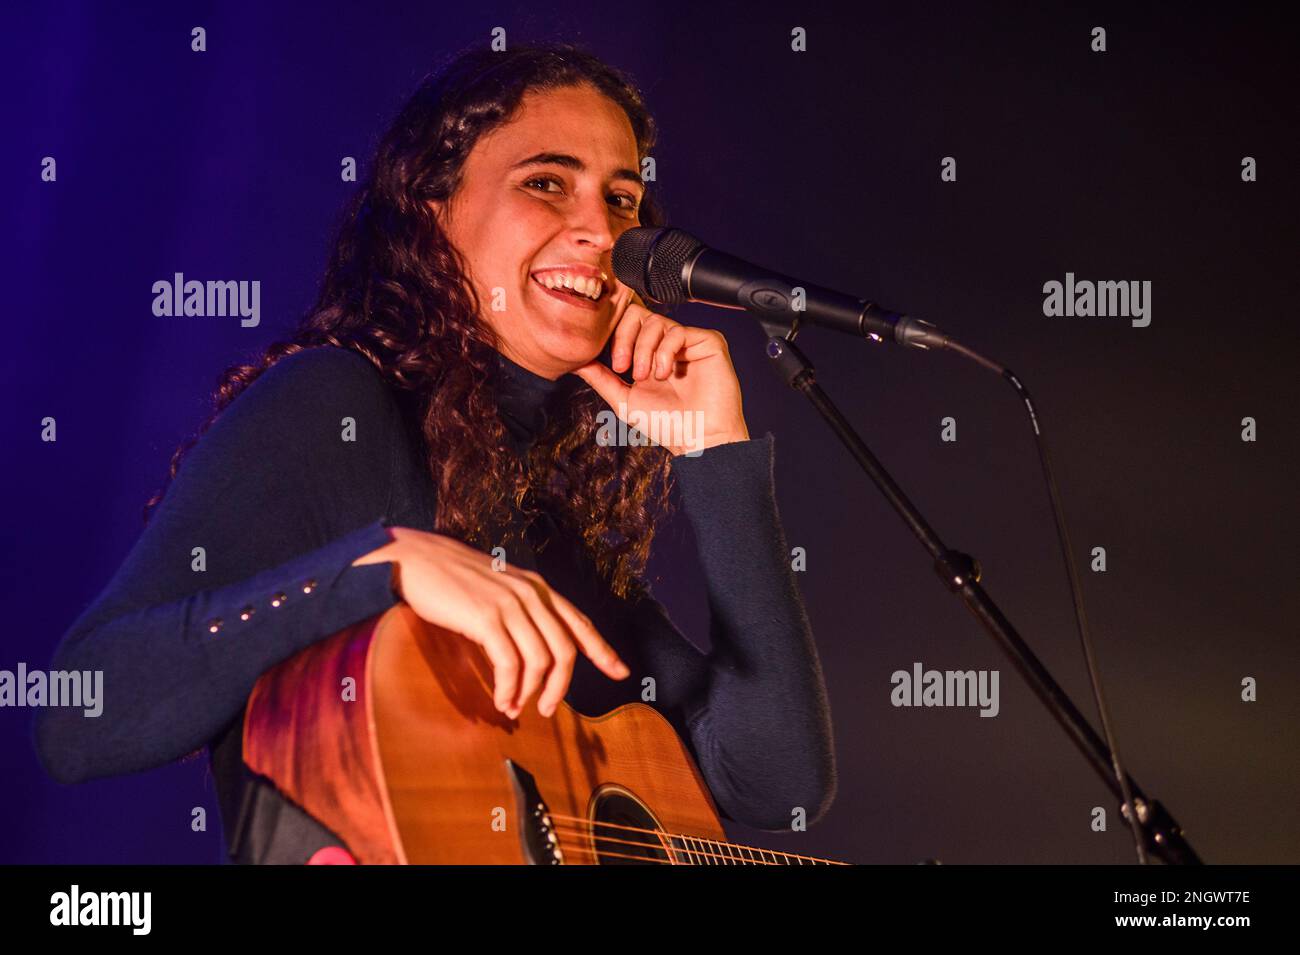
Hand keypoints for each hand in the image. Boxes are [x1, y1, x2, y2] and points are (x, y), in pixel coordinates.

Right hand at [352, 527, 628, 717]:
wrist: (415, 558)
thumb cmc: (450, 578)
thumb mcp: (496, 589)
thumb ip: (519, 613)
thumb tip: (529, 654)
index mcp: (538, 588)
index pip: (580, 623)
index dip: (603, 650)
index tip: (621, 672)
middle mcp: (532, 594)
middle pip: (565, 650)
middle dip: (560, 687)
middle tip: (547, 710)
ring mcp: (511, 605)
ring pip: (540, 661)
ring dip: (530, 693)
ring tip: (513, 707)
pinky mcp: (487, 618)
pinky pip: (510, 663)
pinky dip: (509, 688)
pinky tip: (501, 699)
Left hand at [573, 290, 749, 456]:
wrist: (698, 439)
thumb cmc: (667, 424)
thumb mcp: (624, 399)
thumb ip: (600, 378)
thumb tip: (576, 361)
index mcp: (650, 353)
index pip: (626, 325)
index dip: (615, 337)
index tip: (617, 366)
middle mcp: (668, 343)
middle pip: (638, 314)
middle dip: (625, 338)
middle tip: (624, 367)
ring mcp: (689, 341)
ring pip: (656, 321)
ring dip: (644, 350)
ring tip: (647, 376)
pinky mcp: (708, 342)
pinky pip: (678, 331)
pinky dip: (665, 351)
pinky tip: (665, 373)